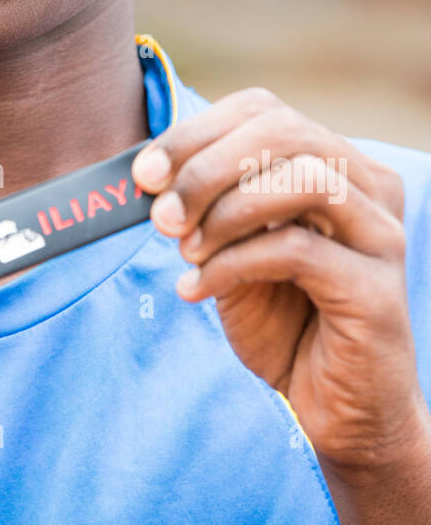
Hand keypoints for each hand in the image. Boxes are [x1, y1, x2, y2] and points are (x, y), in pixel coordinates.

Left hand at [131, 88, 430, 470]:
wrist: (342, 413)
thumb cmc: (287, 325)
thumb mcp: (234, 252)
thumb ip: (208, 209)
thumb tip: (152, 174)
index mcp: (337, 165)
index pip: (265, 111)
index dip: (197, 132)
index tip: (145, 173)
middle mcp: (369, 188)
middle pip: (284, 131)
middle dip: (206, 167)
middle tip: (162, 215)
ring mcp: (380, 236)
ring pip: (301, 178)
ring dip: (225, 211)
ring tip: (185, 251)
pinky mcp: (377, 290)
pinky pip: (296, 249)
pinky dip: (234, 263)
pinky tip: (199, 288)